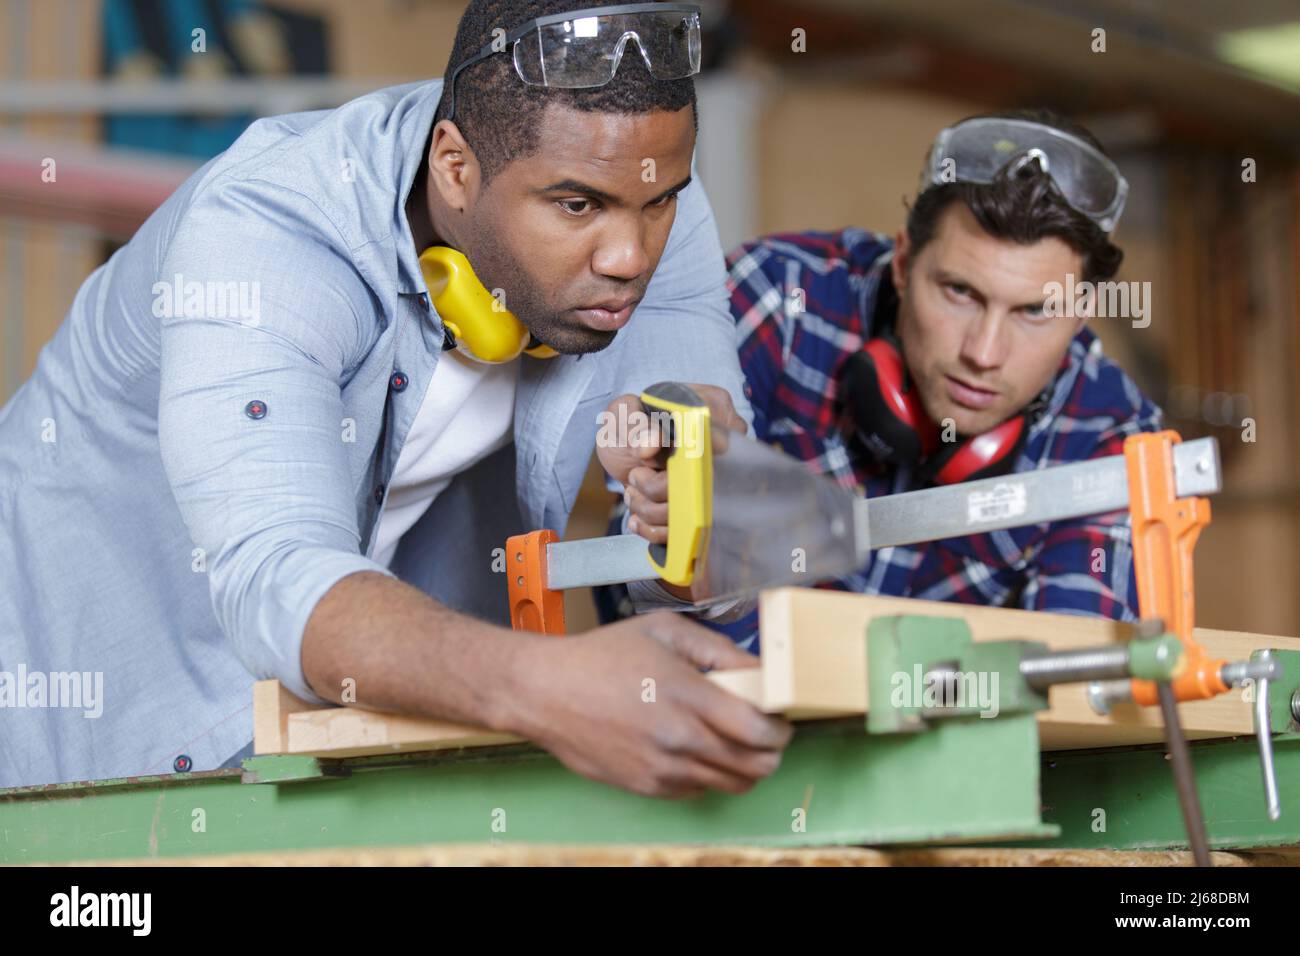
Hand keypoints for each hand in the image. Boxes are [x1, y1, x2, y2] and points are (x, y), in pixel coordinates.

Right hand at [509, 612, 791, 798]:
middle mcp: (678, 738)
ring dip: (743, 765)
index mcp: (686, 694)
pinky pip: (700, 791)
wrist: (545, 692)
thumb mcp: (664, 630)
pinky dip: (709, 774)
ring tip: (730, 739)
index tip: (779, 717)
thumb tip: (762, 668)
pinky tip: (694, 748)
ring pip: (733, 784)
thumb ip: (719, 649)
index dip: (780, 728)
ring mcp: (663, 768)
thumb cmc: (603, 655)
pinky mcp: (648, 787)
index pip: (759, 730)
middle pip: (756, 765)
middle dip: (770, 750)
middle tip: (763, 731)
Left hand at [595, 384, 745, 601]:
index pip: (720, 441)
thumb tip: (651, 444)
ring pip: (694, 512)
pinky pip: (687, 531)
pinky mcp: (701, 505)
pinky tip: (638, 517)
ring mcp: (714, 478)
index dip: (685, 459)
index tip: (648, 459)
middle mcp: (721, 445)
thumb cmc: (626, 424)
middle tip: (636, 475)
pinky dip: (655, 529)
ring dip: (652, 510)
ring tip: (633, 492)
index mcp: (711, 409)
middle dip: (658, 488)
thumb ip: (634, 424)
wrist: (621, 450)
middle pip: (705, 483)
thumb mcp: (622, 415)